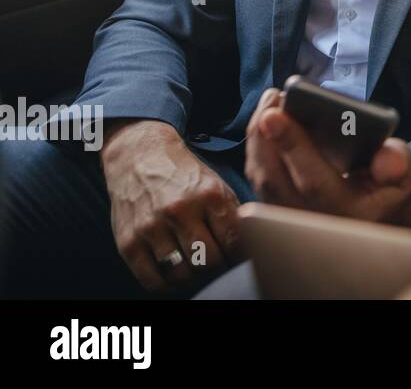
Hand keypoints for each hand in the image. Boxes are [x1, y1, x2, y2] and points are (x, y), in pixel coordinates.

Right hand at [100, 119, 242, 293]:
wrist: (139, 157)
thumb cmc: (183, 176)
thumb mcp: (215, 185)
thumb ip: (231, 215)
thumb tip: (250, 245)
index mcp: (209, 195)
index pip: (234, 241)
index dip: (240, 257)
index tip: (238, 259)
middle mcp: (180, 211)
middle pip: (209, 261)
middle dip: (218, 269)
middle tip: (218, 267)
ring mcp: (152, 228)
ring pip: (182, 274)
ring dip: (194, 279)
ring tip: (197, 271)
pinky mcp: (128, 242)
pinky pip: (152, 280)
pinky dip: (167, 286)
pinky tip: (174, 277)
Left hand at [244, 88, 410, 226]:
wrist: (380, 209)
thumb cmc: (390, 184)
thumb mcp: (406, 173)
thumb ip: (398, 164)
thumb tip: (387, 160)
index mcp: (348, 213)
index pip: (314, 182)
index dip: (293, 147)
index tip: (275, 116)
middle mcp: (314, 221)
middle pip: (275, 181)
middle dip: (265, 137)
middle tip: (271, 101)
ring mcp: (292, 218)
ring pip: (261, 179)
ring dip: (258, 139)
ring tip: (270, 102)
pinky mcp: (278, 207)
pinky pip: (258, 178)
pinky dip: (257, 147)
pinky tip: (265, 119)